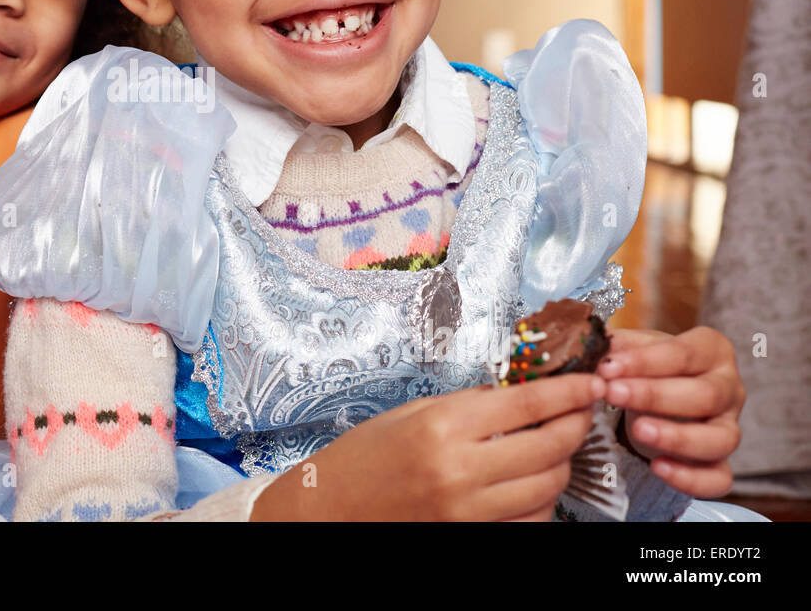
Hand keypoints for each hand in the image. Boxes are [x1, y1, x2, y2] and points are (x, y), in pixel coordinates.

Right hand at [251, 373, 605, 520]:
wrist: (330, 509)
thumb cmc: (363, 456)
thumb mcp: (409, 413)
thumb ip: (465, 404)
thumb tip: (516, 394)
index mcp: (444, 426)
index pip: (528, 403)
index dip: (569, 391)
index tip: (590, 382)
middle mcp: (461, 470)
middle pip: (550, 446)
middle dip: (576, 425)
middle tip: (581, 412)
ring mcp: (470, 511)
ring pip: (549, 487)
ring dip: (562, 464)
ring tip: (554, 446)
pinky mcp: (472, 537)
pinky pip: (531, 522)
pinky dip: (543, 503)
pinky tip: (532, 485)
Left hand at [597, 326, 744, 498]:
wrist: (659, 397)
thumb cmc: (649, 365)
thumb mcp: (635, 347)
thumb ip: (619, 347)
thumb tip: (596, 349)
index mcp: (712, 350)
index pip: (684, 354)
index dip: (645, 361)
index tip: (608, 367)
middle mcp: (729, 388)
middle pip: (706, 394)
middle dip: (655, 396)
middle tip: (612, 394)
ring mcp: (729, 427)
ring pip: (722, 438)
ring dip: (678, 437)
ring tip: (638, 431)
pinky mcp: (722, 463)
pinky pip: (719, 478)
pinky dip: (691, 478)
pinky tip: (657, 467)